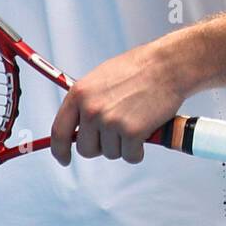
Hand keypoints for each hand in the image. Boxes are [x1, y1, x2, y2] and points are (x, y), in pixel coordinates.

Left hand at [51, 39, 187, 164]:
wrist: (166, 66)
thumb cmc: (138, 69)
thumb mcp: (100, 79)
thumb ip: (86, 102)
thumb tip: (78, 127)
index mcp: (79, 94)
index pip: (59, 132)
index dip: (60, 150)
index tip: (64, 159)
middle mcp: (91, 110)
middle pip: (86, 149)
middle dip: (100, 146)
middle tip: (116, 133)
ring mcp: (111, 122)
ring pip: (111, 153)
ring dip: (124, 144)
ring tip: (136, 122)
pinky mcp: (132, 133)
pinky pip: (131, 156)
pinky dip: (139, 150)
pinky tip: (146, 132)